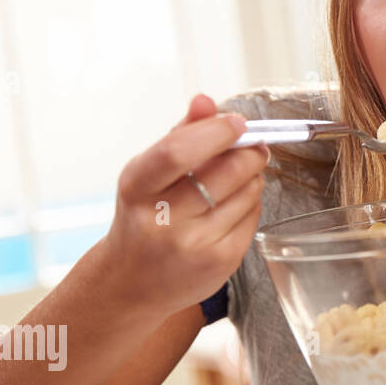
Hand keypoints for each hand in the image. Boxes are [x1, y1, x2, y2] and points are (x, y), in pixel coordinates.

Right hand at [102, 94, 268, 316]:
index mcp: (137, 188)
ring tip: (238, 177)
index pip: (177, 153)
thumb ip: (181, 134)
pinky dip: (251, 203)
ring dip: (252, 177)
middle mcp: (161, 220)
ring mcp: (193, 245)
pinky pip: (254, 217)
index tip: (237, 122)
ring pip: (248, 193)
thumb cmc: (144, 217)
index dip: (214, 132)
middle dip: (250, 152)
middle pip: (225, 172)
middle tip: (254, 145)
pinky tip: (233, 206)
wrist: (131, 284)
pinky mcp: (220, 262)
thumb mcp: (149, 174)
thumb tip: (206, 100)